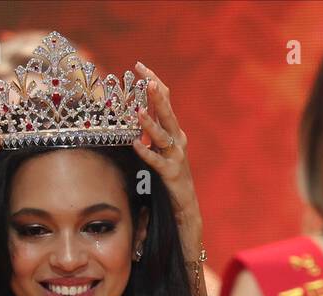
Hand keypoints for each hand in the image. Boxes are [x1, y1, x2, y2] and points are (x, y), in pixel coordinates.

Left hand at [130, 63, 202, 257]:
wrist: (185, 202)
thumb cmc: (170, 173)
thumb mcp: (161, 146)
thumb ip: (153, 127)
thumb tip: (138, 108)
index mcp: (174, 130)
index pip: (165, 100)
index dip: (154, 82)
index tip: (140, 66)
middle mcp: (178, 139)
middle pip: (167, 112)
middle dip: (155, 94)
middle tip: (145, 78)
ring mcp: (176, 156)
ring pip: (163, 135)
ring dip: (150, 122)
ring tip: (137, 110)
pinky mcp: (171, 173)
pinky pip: (157, 161)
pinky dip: (147, 152)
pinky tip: (137, 144)